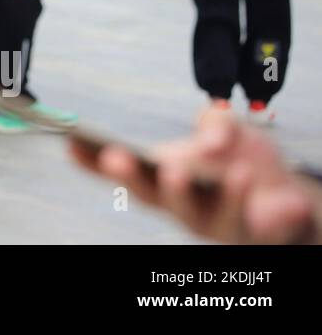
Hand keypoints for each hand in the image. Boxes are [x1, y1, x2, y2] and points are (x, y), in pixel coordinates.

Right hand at [71, 107, 319, 243]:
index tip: (69, 143)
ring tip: (204, 171)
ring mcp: (215, 226)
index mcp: (164, 176)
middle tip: (119, 157)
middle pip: (150, 198)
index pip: (123, 170)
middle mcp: (182, 205)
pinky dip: (261, 211)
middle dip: (134, 178)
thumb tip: (212, 144)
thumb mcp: (228, 127)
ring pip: (199, 219)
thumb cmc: (245, 162)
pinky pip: (255, 230)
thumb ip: (215, 120)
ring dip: (196, 196)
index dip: (93, 161)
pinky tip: (266, 190)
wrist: (291, 194)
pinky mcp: (254, 240)